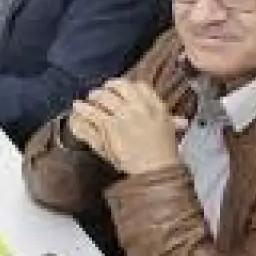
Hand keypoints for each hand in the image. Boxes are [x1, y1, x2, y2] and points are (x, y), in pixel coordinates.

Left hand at [67, 80, 183, 176]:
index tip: (113, 88)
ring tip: (81, 104)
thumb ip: (168, 117)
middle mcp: (132, 108)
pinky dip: (79, 117)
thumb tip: (179, 119)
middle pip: (110, 91)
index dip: (117, 85)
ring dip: (87, 103)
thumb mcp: (168, 127)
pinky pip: (87, 120)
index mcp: (149, 104)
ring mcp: (117, 120)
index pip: (130, 85)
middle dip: (100, 93)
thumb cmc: (164, 151)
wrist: (156, 170)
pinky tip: (76, 114)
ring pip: (96, 103)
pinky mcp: (105, 134)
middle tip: (96, 96)